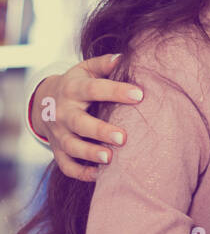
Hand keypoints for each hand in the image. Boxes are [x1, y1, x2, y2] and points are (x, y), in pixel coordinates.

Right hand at [33, 54, 143, 181]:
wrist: (45, 102)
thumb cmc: (78, 84)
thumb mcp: (86, 70)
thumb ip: (103, 64)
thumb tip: (123, 58)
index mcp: (72, 90)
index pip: (93, 89)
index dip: (115, 91)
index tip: (140, 95)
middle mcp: (64, 113)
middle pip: (79, 124)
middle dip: (100, 131)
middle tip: (123, 138)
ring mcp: (59, 134)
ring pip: (71, 147)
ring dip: (90, 154)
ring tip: (110, 159)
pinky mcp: (58, 151)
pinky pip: (67, 166)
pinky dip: (81, 173)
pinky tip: (100, 175)